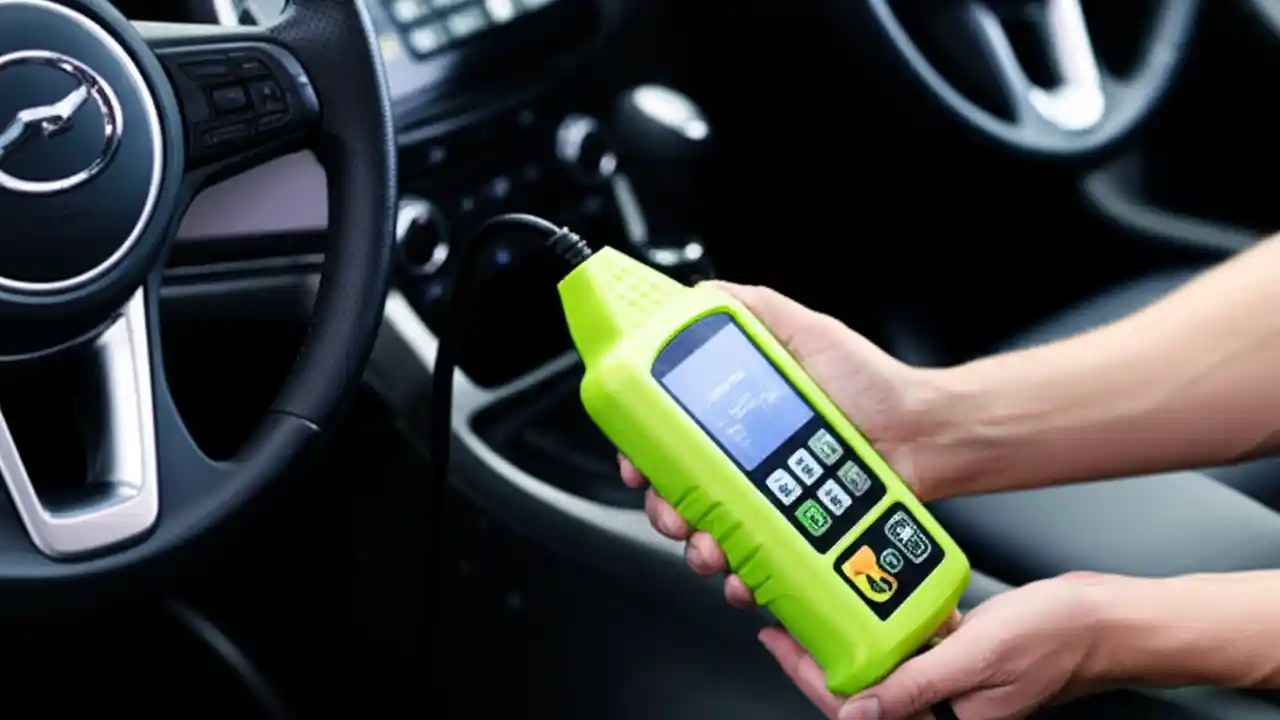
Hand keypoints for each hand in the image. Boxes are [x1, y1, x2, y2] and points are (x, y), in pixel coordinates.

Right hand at [618, 280, 953, 606]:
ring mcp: (767, 499)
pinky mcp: (793, 534)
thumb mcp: (806, 330)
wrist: (922, 435)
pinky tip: (747, 572)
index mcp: (736, 415)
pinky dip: (742, 574)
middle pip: (678, 492)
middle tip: (676, 512)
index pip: (670, 437)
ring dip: (697, 547)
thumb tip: (697, 297)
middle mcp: (745, 459)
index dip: (644, 454)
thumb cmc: (872, 384)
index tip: (637, 464)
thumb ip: (752, 308)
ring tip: (713, 544)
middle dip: (664, 509)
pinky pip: (755, 561)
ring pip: (708, 534)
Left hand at [760, 573, 1114, 719]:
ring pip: (881, 666)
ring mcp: (948, 683)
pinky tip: (866, 601)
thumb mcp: (975, 657)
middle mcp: (942, 708)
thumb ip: (913, 685)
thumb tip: (857, 710)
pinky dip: (885, 626)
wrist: (1104, 620)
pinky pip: (909, 646)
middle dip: (818, 659)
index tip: (780, 642)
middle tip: (784, 623)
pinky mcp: (957, 659)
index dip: (810, 676)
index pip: (857, 707)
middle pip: (860, 689)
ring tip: (812, 610)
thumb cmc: (1056, 640)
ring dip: (847, 640)